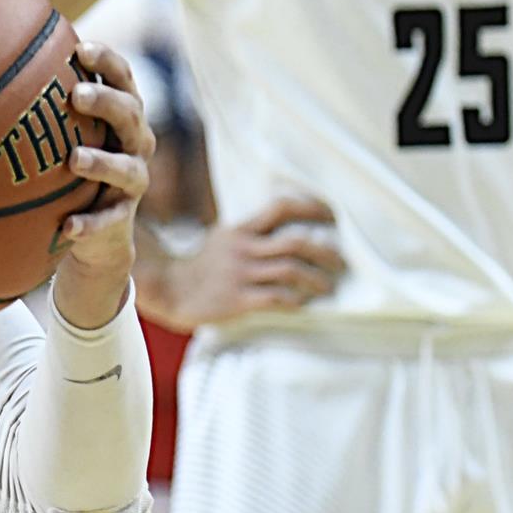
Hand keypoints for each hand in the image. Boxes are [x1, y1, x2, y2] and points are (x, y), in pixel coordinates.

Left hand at [52, 42, 154, 327]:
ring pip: (126, 169)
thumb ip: (45, 102)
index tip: (81, 48)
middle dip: (106, 102)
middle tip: (77, 95)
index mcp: (122, 115)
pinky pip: (109, 220)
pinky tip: (67, 228)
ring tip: (75, 160)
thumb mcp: (66, 133)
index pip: (123, 79)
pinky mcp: (122, 217)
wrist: (99, 232)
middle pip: (130, 115)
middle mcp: (135, 143)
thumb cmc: (73, 166)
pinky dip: (89, 224)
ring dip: (101, 163)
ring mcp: (132, 180)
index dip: (107, 62)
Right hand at [146, 196, 344, 330]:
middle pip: (295, 243)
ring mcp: (240, 274)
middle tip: (341, 262)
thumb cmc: (203, 267)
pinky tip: (303, 304)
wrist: (171, 290)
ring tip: (328, 287)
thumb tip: (288, 226)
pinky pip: (275, 298)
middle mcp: (243, 249)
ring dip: (317, 280)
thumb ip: (253, 232)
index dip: (312, 209)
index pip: (281, 208)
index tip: (333, 216)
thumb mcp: (224, 238)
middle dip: (325, 252)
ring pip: (290, 271)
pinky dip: (295, 300)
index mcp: (241, 230)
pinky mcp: (237, 300)